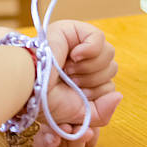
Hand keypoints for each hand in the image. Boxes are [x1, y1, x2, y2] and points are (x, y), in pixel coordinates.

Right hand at [13, 21, 122, 146]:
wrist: (28, 86)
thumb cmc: (46, 101)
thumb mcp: (79, 115)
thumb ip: (103, 113)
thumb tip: (119, 95)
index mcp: (83, 80)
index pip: (109, 85)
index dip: (96, 93)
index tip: (75, 94)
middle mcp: (82, 62)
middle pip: (111, 69)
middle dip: (92, 81)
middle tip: (69, 81)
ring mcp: (78, 44)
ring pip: (109, 54)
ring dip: (89, 68)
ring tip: (68, 70)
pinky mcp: (73, 30)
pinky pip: (99, 39)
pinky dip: (90, 50)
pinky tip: (74, 55)